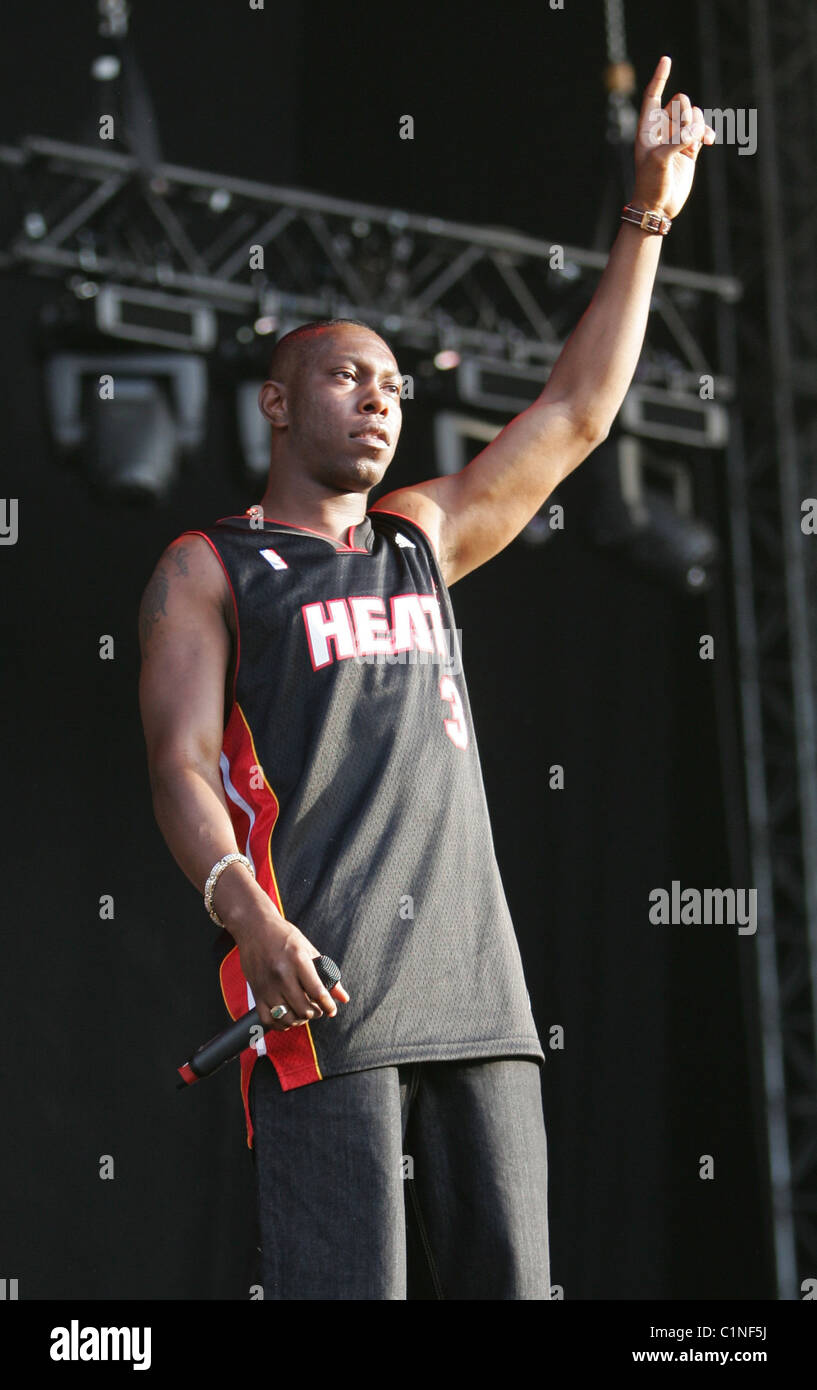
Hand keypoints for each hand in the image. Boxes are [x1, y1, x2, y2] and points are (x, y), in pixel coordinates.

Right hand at [232, 908, 349, 1031]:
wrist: (255, 928)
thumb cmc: (284, 936)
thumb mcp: (309, 949)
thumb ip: (327, 974)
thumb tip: (343, 998)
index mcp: (298, 960)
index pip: (317, 992)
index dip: (328, 1005)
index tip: (332, 1009)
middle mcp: (282, 974)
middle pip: (303, 1008)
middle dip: (315, 1013)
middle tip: (318, 1010)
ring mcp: (267, 985)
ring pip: (286, 1017)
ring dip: (299, 1020)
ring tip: (304, 1014)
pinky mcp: (256, 992)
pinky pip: (268, 1019)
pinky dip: (280, 1024)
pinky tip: (287, 1017)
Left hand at [632, 55, 715, 219]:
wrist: (658, 207)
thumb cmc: (652, 184)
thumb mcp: (660, 161)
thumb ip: (678, 141)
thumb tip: (697, 131)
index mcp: (648, 128)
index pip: (653, 96)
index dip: (659, 78)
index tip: (666, 59)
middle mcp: (662, 129)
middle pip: (680, 102)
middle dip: (686, 113)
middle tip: (684, 136)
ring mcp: (677, 138)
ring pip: (693, 114)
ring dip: (698, 123)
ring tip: (695, 143)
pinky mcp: (690, 149)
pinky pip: (702, 129)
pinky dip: (707, 132)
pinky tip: (709, 142)